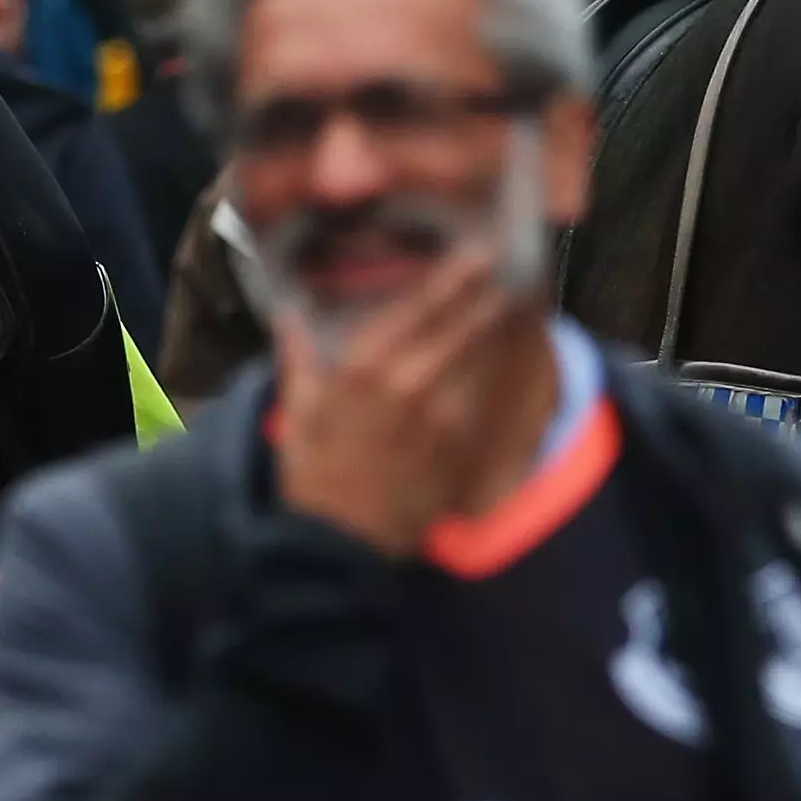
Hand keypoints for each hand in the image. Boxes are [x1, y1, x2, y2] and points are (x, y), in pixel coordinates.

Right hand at [274, 244, 545, 559]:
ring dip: (493, 327)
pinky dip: (489, 373)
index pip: (417, 310)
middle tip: (505, 261)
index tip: (476, 252)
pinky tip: (498, 356)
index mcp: (361, 369)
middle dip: (485, 292)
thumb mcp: (296, 411)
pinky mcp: (457, 448)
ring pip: (477, 360)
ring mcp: (439, 417)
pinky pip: (479, 400)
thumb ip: (298, 356)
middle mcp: (407, 384)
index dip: (452, 278)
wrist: (337, 547)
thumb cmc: (311, 476)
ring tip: (509, 298)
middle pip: (460, 327)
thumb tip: (290, 313)